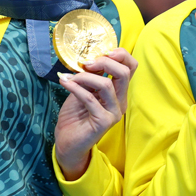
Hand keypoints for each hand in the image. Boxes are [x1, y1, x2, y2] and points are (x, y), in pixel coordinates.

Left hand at [54, 48, 137, 179]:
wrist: (68, 142)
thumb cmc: (75, 115)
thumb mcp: (83, 89)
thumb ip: (90, 75)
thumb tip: (88, 58)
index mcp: (119, 91)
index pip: (131, 67)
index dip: (120, 54)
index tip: (99, 53)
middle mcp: (120, 101)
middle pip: (125, 72)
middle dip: (105, 62)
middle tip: (86, 63)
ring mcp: (114, 112)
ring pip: (107, 85)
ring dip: (85, 77)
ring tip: (71, 78)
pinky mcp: (104, 122)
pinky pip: (91, 99)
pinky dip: (76, 88)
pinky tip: (65, 83)